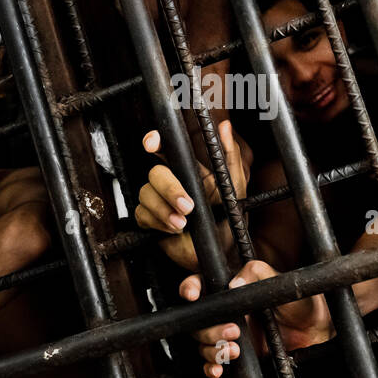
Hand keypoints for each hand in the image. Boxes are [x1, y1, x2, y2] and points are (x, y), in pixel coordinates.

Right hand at [135, 120, 249, 268]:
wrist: (221, 250)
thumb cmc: (229, 217)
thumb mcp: (234, 185)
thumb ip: (230, 155)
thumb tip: (225, 127)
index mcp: (188, 169)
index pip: (165, 148)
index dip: (154, 141)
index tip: (152, 144)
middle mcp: (170, 181)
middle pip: (155, 173)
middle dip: (170, 190)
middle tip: (188, 207)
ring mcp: (158, 200)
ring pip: (146, 193)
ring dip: (165, 210)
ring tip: (184, 224)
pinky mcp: (150, 220)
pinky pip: (142, 214)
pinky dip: (158, 222)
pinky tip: (174, 230)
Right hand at [178, 259, 332, 377]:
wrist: (317, 331)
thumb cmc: (301, 301)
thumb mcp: (279, 282)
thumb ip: (257, 274)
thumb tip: (232, 284)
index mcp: (232, 289)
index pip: (202, 284)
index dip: (190, 288)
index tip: (192, 295)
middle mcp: (226, 311)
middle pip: (198, 319)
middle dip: (209, 328)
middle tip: (233, 331)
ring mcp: (229, 334)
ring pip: (202, 342)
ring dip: (211, 348)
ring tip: (233, 350)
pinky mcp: (236, 354)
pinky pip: (213, 362)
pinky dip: (211, 366)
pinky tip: (218, 368)